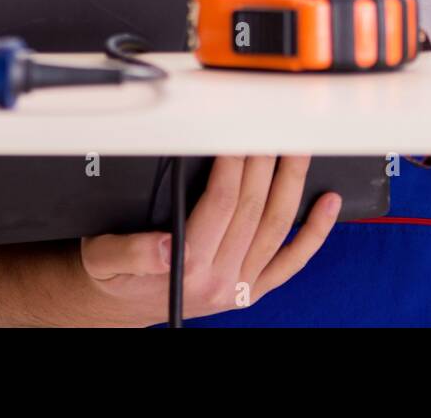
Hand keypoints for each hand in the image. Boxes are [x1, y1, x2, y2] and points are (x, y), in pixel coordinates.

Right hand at [77, 155, 340, 324]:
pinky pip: (291, 262)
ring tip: (299, 147)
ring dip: (292, 183)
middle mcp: (217, 280)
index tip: (238, 129)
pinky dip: (314, 232)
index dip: (233, 162)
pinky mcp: (251, 290)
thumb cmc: (110, 275)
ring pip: (276, 227)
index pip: (221, 203)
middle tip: (270, 124)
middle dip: (263, 160)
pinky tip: (328, 204)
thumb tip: (164, 244)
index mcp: (185, 268)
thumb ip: (131, 251)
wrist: (115, 307)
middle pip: (252, 208)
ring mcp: (238, 285)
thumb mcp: (102, 258)